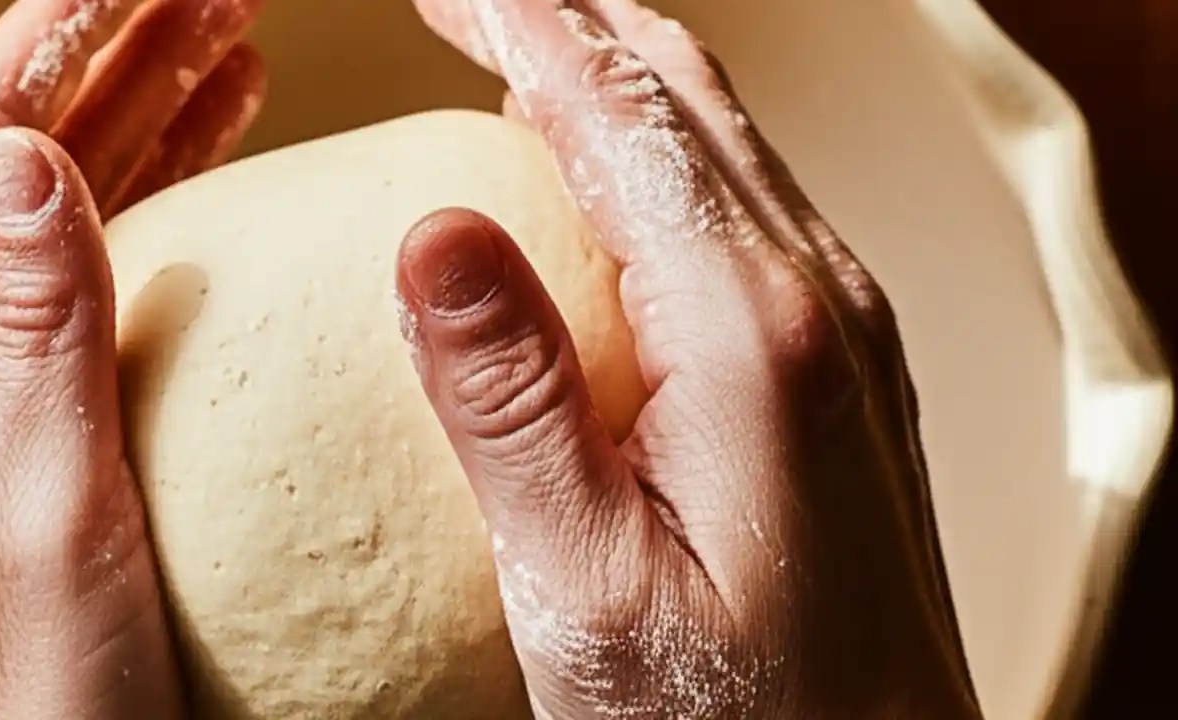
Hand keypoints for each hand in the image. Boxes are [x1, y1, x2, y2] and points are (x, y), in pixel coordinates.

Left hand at [0, 1, 263, 715]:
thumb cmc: (23, 699)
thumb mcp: (43, 517)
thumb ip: (37, 341)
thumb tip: (24, 161)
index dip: (63, 32)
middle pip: (39, 157)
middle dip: (124, 52)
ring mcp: (23, 395)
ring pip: (85, 214)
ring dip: (154, 122)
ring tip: (237, 60)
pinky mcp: (74, 435)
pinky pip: (121, 293)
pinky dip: (174, 219)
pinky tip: (223, 199)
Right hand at [400, 1, 982, 716]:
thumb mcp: (587, 589)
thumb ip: (513, 409)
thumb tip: (433, 233)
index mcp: (748, 333)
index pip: (617, 118)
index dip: (521, 28)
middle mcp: (817, 300)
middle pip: (682, 96)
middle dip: (566, 24)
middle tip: (466, 0)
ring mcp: (844, 326)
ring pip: (723, 140)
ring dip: (618, 79)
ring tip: (524, 58)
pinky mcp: (843, 365)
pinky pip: (748, 208)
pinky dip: (666, 155)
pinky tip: (617, 180)